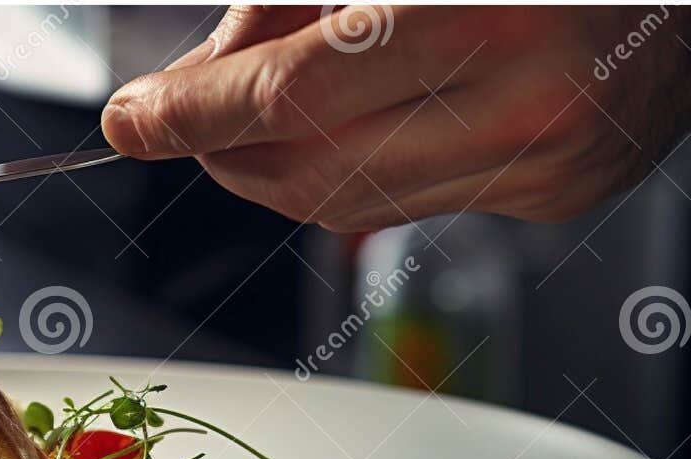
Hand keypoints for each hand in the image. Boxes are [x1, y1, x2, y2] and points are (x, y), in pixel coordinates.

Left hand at [101, 5, 690, 230]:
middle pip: (309, 170)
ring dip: (274, 168)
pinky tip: (350, 123)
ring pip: (352, 206)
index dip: (195, 112)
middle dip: (222, 148)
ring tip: (249, 111)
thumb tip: (209, 71)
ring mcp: (548, 166)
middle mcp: (527, 106)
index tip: (132, 118)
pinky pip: (414, 203)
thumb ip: (305, 3)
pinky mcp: (558, 195)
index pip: (293, 94)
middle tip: (176, 113)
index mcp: (494, 15)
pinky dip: (356, 168)